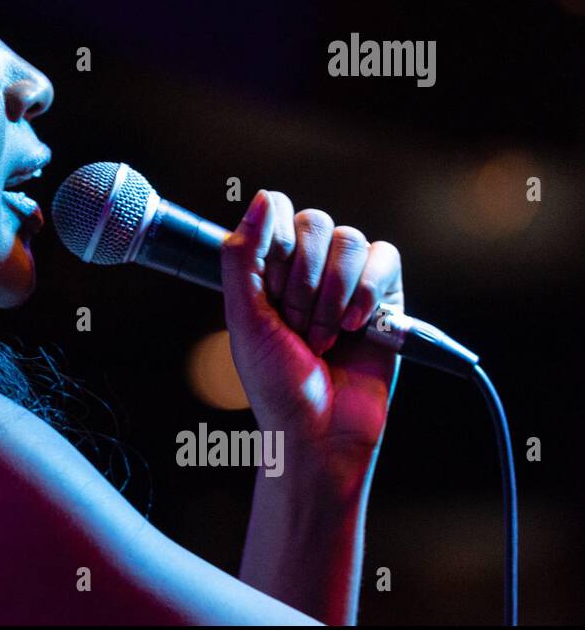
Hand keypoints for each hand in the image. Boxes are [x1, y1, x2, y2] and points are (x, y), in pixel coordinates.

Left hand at [220, 189, 402, 494]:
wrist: (319, 431)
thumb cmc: (275, 383)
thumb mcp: (244, 318)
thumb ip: (242, 256)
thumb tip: (262, 198)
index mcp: (267, 267)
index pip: (277, 210)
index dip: (276, 244)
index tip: (270, 290)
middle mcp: (308, 266)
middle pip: (315, 223)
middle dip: (302, 281)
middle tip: (295, 327)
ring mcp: (348, 281)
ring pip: (351, 240)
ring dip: (333, 294)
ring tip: (324, 336)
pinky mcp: (387, 298)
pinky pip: (387, 259)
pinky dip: (370, 293)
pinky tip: (356, 327)